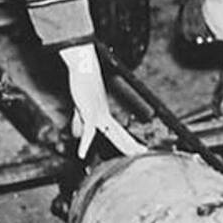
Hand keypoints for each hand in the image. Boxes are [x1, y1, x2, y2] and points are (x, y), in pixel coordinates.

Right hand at [58, 43, 145, 157]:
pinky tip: (81, 154)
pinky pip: (89, 130)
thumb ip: (80, 123)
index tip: (138, 149)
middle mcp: (105, 116)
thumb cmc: (83, 85)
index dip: (129, 141)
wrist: (84, 68)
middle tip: (143, 152)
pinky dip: (85, 143)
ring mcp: (99, 114)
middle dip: (132, 145)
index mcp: (106, 116)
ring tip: (131, 154)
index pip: (120, 132)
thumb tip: (79, 136)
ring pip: (113, 133)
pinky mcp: (89, 112)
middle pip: (121, 134)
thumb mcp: (81, 108)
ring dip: (122, 144)